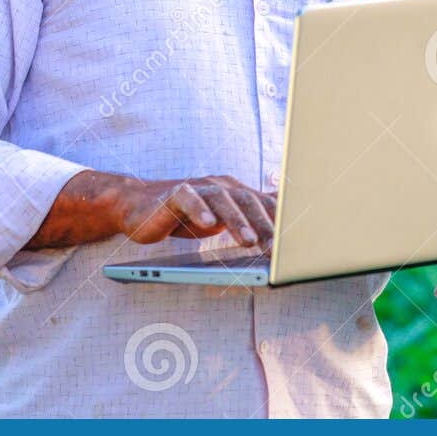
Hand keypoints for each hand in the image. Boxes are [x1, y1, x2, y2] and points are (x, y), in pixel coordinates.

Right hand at [117, 174, 276, 247]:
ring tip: (249, 241)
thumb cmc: (187, 215)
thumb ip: (249, 218)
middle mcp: (221, 186)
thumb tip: (281, 228)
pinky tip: (208, 223)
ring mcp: (198, 188)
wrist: (140, 207)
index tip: (296, 241)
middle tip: (276, 249)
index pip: (263, 204)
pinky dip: (199, 209)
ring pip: (222, 199)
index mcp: (236, 192)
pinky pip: (188, 198)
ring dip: (237, 220)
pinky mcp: (173, 194)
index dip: (280, 221)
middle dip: (264, 225)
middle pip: (247, 201)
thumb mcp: (223, 218)